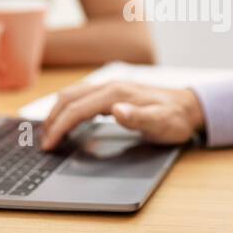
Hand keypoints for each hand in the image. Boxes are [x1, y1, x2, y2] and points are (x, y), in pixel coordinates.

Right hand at [40, 82, 204, 149]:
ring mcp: (110, 88)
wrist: (189, 106)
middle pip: (69, 99)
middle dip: (52, 120)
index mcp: (116, 94)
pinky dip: (68, 109)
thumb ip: (138, 118)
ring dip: (57, 112)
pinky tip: (68, 122)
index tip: (49, 145)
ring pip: (72, 95)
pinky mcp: (112, 93)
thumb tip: (116, 111)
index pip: (77, 109)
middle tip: (44, 143)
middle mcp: (109, 87)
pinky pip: (81, 98)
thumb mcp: (160, 123)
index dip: (60, 127)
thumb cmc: (175, 118)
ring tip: (50, 133)